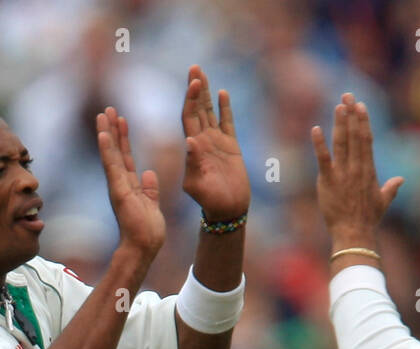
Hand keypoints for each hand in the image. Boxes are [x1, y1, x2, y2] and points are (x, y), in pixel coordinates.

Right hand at [97, 107, 165, 254]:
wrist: (144, 248)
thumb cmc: (148, 232)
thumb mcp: (152, 204)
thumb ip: (150, 189)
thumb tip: (149, 173)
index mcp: (130, 187)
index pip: (125, 158)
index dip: (123, 139)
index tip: (121, 120)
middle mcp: (120, 184)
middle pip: (116, 152)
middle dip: (112, 130)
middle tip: (108, 109)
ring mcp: (118, 187)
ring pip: (110, 155)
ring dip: (107, 134)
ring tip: (103, 114)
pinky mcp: (119, 192)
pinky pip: (112, 167)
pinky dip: (108, 150)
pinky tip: (104, 134)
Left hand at [181, 65, 249, 221]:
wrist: (227, 211)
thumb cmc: (210, 202)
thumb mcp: (196, 185)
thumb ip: (193, 164)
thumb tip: (190, 141)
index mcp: (193, 148)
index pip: (188, 117)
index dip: (189, 100)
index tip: (192, 83)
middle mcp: (202, 141)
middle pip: (196, 109)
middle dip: (195, 88)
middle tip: (194, 67)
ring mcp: (216, 142)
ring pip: (209, 111)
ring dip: (206, 93)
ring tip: (202, 73)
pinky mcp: (231, 146)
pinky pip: (227, 122)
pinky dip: (224, 108)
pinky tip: (222, 93)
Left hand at [311, 93, 403, 249]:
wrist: (355, 233)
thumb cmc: (368, 219)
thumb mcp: (383, 202)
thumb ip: (391, 188)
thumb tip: (401, 180)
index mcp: (368, 169)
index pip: (366, 139)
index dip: (363, 121)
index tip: (360, 105)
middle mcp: (357, 167)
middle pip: (355, 135)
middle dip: (351, 114)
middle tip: (347, 95)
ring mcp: (342, 173)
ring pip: (342, 143)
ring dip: (340, 123)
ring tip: (338, 106)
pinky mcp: (328, 181)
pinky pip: (323, 159)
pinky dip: (319, 144)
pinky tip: (315, 129)